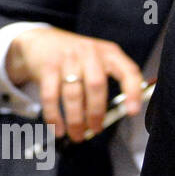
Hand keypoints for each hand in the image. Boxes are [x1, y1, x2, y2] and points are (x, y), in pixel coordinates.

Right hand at [5, 26, 143, 142]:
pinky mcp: (47, 67)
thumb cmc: (77, 58)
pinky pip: (51, 96)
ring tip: (77, 135)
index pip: (128, 71)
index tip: (132, 112)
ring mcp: (68, 59)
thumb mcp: (97, 62)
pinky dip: (54, 116)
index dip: (132, 92)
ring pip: (73, 94)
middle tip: (95, 130)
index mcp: (110, 54)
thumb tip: (109, 117)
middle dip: (96, 113)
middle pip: (96, 86)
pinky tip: (58, 129)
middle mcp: (91, 53)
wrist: (42, 40)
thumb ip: (106, 84)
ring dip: (75, 119)